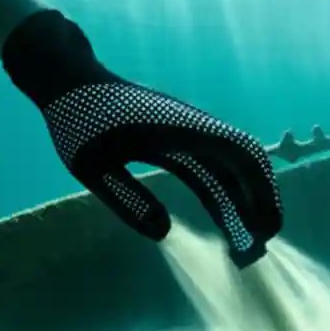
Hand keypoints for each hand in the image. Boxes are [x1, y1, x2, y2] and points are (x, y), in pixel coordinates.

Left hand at [1, 10, 282, 267]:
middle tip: (257, 249)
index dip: (260, 191)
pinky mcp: (177, 142)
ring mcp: (188, 134)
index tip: (262, 230)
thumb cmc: (76, 119)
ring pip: (230, 170)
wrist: (68, 81)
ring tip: (244, 248)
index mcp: (180, 129)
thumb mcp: (91, 166)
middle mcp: (193, 129)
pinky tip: (224, 227)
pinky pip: (210, 170)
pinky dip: (223, 198)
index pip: (241, 155)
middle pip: (246, 164)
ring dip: (243, 206)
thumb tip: (164, 233)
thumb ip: (126, 198)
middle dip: (260, 205)